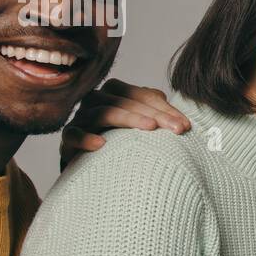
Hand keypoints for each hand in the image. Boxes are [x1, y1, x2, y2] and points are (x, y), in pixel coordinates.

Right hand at [60, 78, 190, 169]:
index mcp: (115, 92)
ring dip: (128, 119)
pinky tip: (101, 145)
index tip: (186, 126)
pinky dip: (85, 138)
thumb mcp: (141, 125)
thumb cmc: (122, 140)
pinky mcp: (69, 137)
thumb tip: (180, 115)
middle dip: (155, 114)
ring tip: (150, 128)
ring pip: (104, 112)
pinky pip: (73, 134)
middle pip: (127, 102)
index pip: (143, 95)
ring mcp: (81, 117)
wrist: (92, 163)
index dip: (166, 109)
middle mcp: (97, 99)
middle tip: (177, 129)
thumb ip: (158, 114)